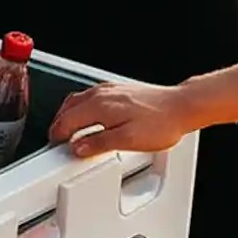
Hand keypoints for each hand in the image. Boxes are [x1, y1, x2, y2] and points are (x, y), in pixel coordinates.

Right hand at [48, 54, 237, 158]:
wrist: (182, 106)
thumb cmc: (161, 123)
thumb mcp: (128, 141)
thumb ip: (98, 144)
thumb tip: (78, 147)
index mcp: (99, 106)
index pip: (66, 121)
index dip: (57, 136)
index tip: (55, 146)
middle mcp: (102, 94)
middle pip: (67, 108)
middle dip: (59, 125)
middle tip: (58, 140)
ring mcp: (110, 90)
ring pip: (77, 100)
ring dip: (68, 115)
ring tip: (68, 129)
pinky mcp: (119, 89)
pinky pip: (90, 96)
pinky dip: (81, 107)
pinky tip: (88, 116)